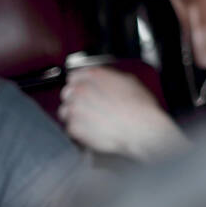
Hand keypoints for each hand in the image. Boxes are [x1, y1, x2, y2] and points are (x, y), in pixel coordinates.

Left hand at [59, 66, 186, 160]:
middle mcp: (80, 89)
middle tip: (89, 108)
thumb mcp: (129, 81)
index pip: (73, 76)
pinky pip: (70, 128)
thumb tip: (105, 81)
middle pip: (67, 93)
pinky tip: (92, 131)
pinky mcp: (74, 127)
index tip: (83, 92)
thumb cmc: (139, 108)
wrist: (140, 129)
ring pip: (65, 111)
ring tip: (91, 122)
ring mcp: (74, 108)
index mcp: (93, 75)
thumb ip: (109, 78)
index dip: (79, 85)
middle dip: (75, 100)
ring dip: (75, 116)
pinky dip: (79, 131)